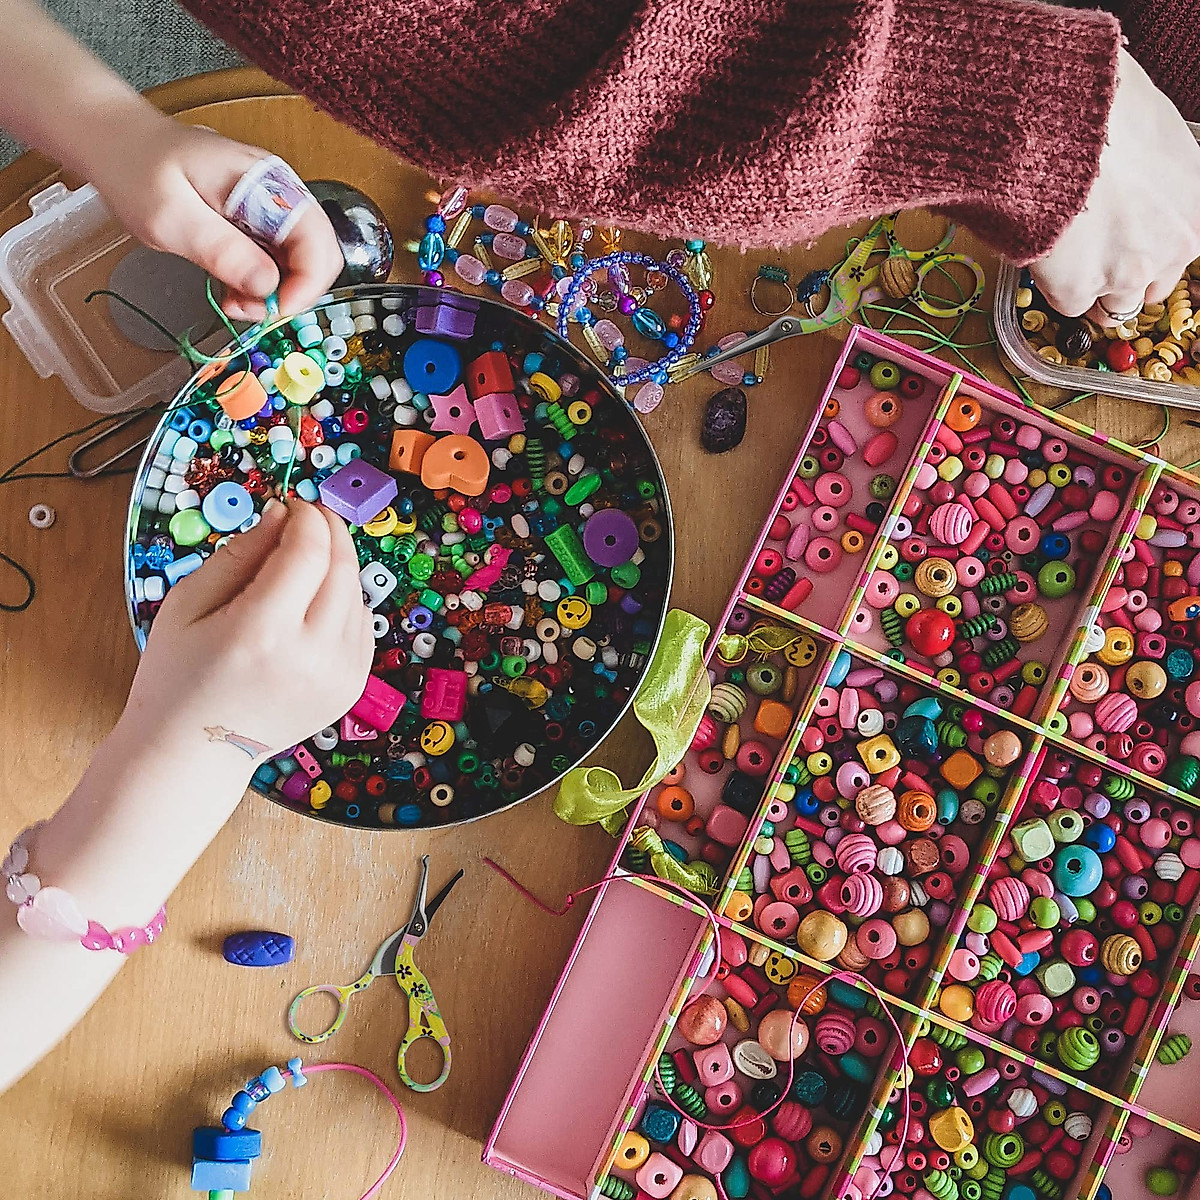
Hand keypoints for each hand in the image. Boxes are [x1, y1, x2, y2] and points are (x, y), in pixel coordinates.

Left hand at [84, 111, 342, 320]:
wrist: (116, 142)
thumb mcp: (168, 215)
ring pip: (301, 266)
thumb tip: (267, 285)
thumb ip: (220, 249)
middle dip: (292, 294)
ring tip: (232, 302)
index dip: (306, 285)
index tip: (272, 311)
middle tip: (246, 309)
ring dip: (275, 295)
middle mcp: (280, 195)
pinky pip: (278, 264)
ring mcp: (272, 209)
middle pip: (319, 257)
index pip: (316, 241)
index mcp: (266, 183)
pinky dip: (262, 288)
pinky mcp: (260, 225)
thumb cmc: (137, 170)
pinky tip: (232, 291)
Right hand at [121, 500, 373, 761]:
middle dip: (330, 532)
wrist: (195, 751)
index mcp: (262, 632)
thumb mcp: (188, 604)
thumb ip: (239, 554)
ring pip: (358, 595)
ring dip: (338, 566)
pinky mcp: (352, 689)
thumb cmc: (178, 676)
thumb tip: (282, 515)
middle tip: (310, 518)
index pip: (309, 551)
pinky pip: (362, 625)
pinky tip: (315, 602)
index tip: (293, 506)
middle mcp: (311, 656)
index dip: (307, 518)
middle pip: (342, 569)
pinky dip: (346, 602)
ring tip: (304, 564)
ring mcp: (339, 677)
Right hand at [1031, 48, 1199, 320]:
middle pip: (1150, 289)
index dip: (1150, 251)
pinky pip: (1068, 303)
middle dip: (1125, 276)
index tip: (1126, 245)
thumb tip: (1138, 192)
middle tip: (1092, 253)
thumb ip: (1161, 182)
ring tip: (1065, 253)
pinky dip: (1055, 284)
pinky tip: (1046, 250)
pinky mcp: (1078, 288)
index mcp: (1199, 210)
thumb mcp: (1161, 138)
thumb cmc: (1111, 110)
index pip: (1181, 255)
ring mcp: (1127, 274)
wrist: (1064, 119)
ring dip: (1091, 285)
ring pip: (1111, 306)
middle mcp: (1175, 248)